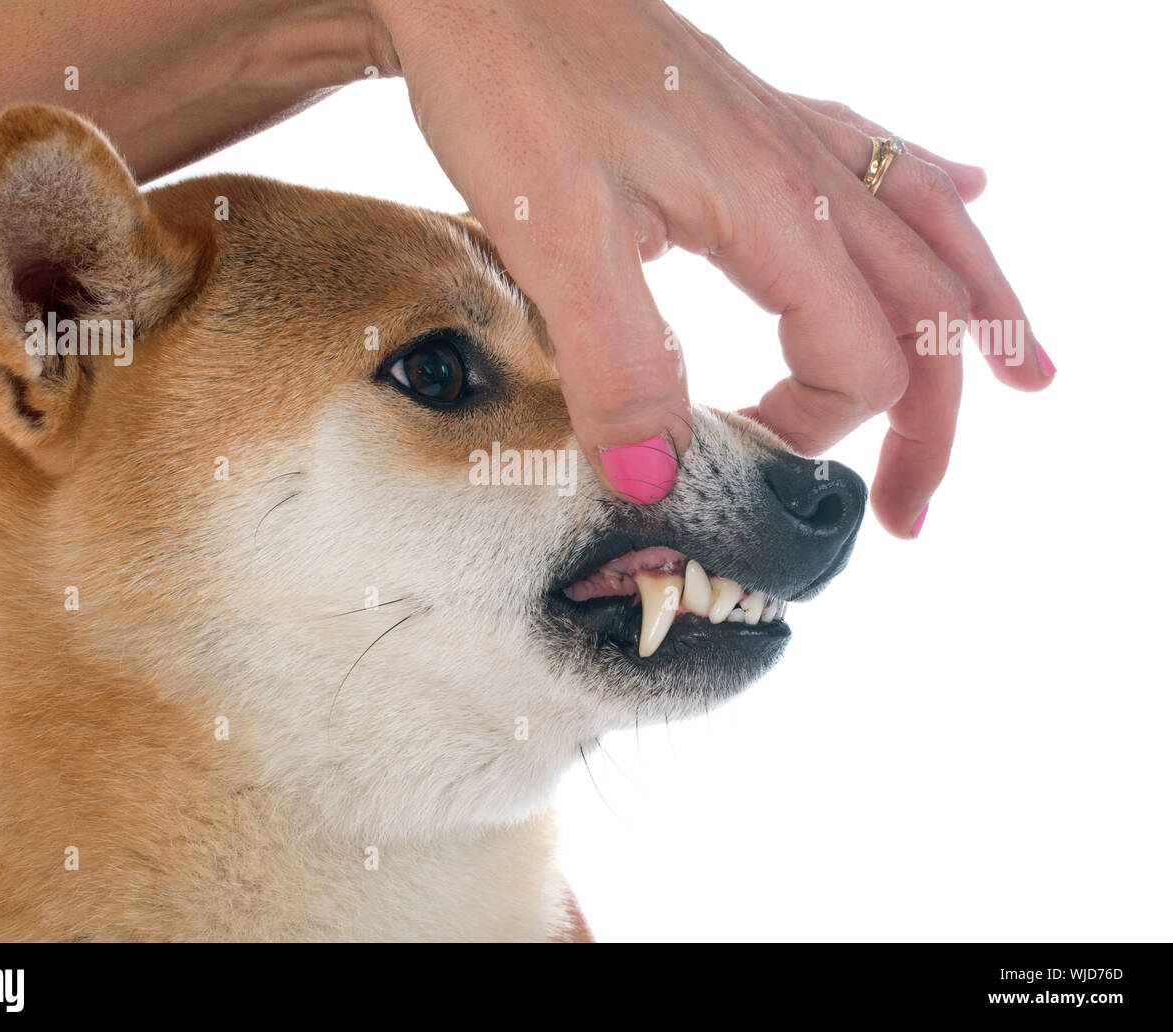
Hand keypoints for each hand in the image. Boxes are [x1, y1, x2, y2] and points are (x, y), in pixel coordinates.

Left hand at [374, 0, 1053, 535]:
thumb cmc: (509, 83)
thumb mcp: (553, 239)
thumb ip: (618, 366)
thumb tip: (661, 480)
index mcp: (777, 212)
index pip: (863, 358)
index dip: (815, 429)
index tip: (743, 453)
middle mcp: (806, 170)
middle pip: (924, 309)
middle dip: (930, 422)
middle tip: (907, 510)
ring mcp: (787, 133)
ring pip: (928, 228)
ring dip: (972, 314)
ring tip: (1020, 374)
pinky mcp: (754, 111)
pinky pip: (881, 155)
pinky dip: (936, 199)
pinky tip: (972, 189)